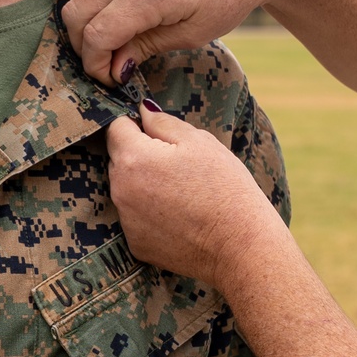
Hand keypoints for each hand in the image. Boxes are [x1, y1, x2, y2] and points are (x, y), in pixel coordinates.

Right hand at [64, 0, 290, 83]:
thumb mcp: (192, 34)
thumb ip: (146, 48)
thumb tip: (114, 69)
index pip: (97, 34)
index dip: (95, 64)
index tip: (111, 81)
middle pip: (75, 13)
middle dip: (82, 46)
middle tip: (105, 67)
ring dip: (87, 25)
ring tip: (113, 47)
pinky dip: (98, 7)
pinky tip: (123, 23)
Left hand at [105, 101, 289, 288]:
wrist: (240, 247)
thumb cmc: (224, 188)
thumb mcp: (199, 142)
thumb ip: (162, 121)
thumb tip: (141, 110)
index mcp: (133, 158)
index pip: (116, 127)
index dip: (138, 126)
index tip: (161, 136)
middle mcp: (120, 189)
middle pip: (119, 159)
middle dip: (140, 155)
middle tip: (179, 166)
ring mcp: (125, 220)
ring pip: (126, 188)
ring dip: (143, 184)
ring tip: (182, 193)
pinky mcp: (135, 244)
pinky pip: (135, 218)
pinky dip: (150, 214)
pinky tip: (179, 216)